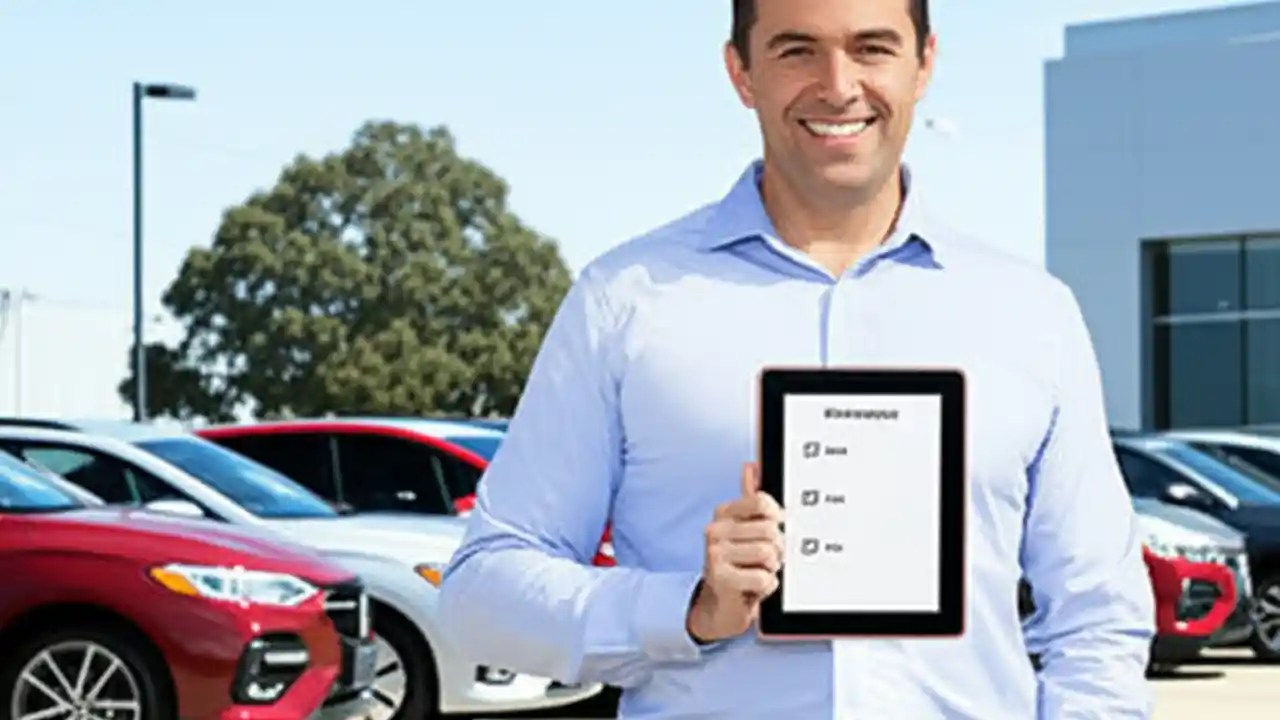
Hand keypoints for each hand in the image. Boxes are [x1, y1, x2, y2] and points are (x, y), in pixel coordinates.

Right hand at [686, 462, 784, 643]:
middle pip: (770, 530)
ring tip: (758, 572)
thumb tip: (751, 466)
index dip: (776, 519)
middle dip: (777, 550)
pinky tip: (754, 588)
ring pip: (768, 554)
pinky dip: (767, 587)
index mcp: (723, 514)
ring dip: (771, 569)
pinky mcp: (721, 578)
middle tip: (767, 561)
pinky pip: (764, 578)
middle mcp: (715, 530)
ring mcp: (715, 554)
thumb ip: (750, 499)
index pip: (762, 502)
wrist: (720, 605)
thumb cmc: (738, 565)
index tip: (773, 531)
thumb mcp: (745, 530)